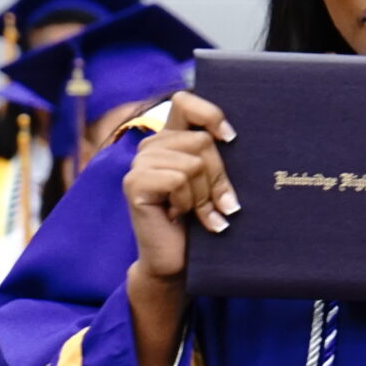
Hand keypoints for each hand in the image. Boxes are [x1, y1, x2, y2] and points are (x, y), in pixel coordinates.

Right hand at [122, 91, 237, 283]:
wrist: (176, 263)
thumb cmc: (198, 223)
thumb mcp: (212, 184)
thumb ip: (215, 157)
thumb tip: (231, 136)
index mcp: (170, 139)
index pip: (185, 101)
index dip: (210, 114)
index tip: (230, 139)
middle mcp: (151, 146)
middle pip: (201, 141)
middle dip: (218, 177)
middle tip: (219, 205)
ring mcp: (139, 164)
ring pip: (192, 163)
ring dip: (203, 195)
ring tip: (197, 214)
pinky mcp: (134, 183)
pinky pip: (177, 180)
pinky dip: (188, 202)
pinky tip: (179, 216)